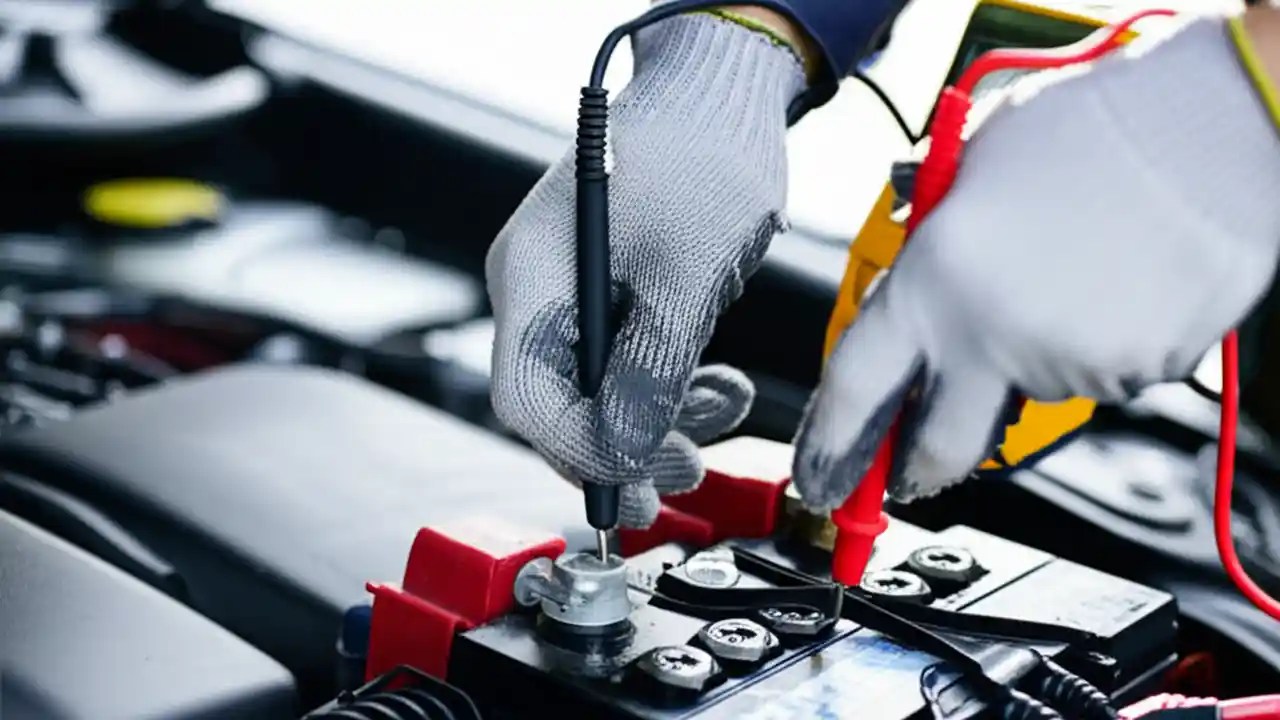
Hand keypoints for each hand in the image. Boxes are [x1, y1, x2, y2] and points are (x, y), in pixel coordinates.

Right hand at [487, 15, 805, 526]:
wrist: (722, 94)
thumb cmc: (702, 156)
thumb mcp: (687, 273)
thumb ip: (654, 368)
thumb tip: (626, 449)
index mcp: (534, 275)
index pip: (525, 396)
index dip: (579, 448)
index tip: (638, 474)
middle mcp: (538, 287)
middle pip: (557, 401)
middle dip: (624, 444)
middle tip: (686, 467)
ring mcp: (571, 290)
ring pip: (598, 389)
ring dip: (660, 417)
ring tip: (724, 408)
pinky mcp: (608, 291)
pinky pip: (625, 361)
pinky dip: (670, 384)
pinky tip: (717, 386)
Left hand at [793, 16, 1279, 509]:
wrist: (1209, 125)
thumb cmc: (1085, 127)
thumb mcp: (968, 168)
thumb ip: (928, 236)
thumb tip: (908, 263)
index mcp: (930, 284)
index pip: (853, 387)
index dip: (830, 441)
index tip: (821, 473)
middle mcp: (988, 339)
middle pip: (939, 447)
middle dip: (919, 468)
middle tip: (913, 468)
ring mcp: (1064, 365)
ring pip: (1029, 393)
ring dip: (1032, 358)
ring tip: (1066, 274)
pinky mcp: (1132, 373)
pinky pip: (1099, 374)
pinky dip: (1098, 344)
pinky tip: (1113, 283)